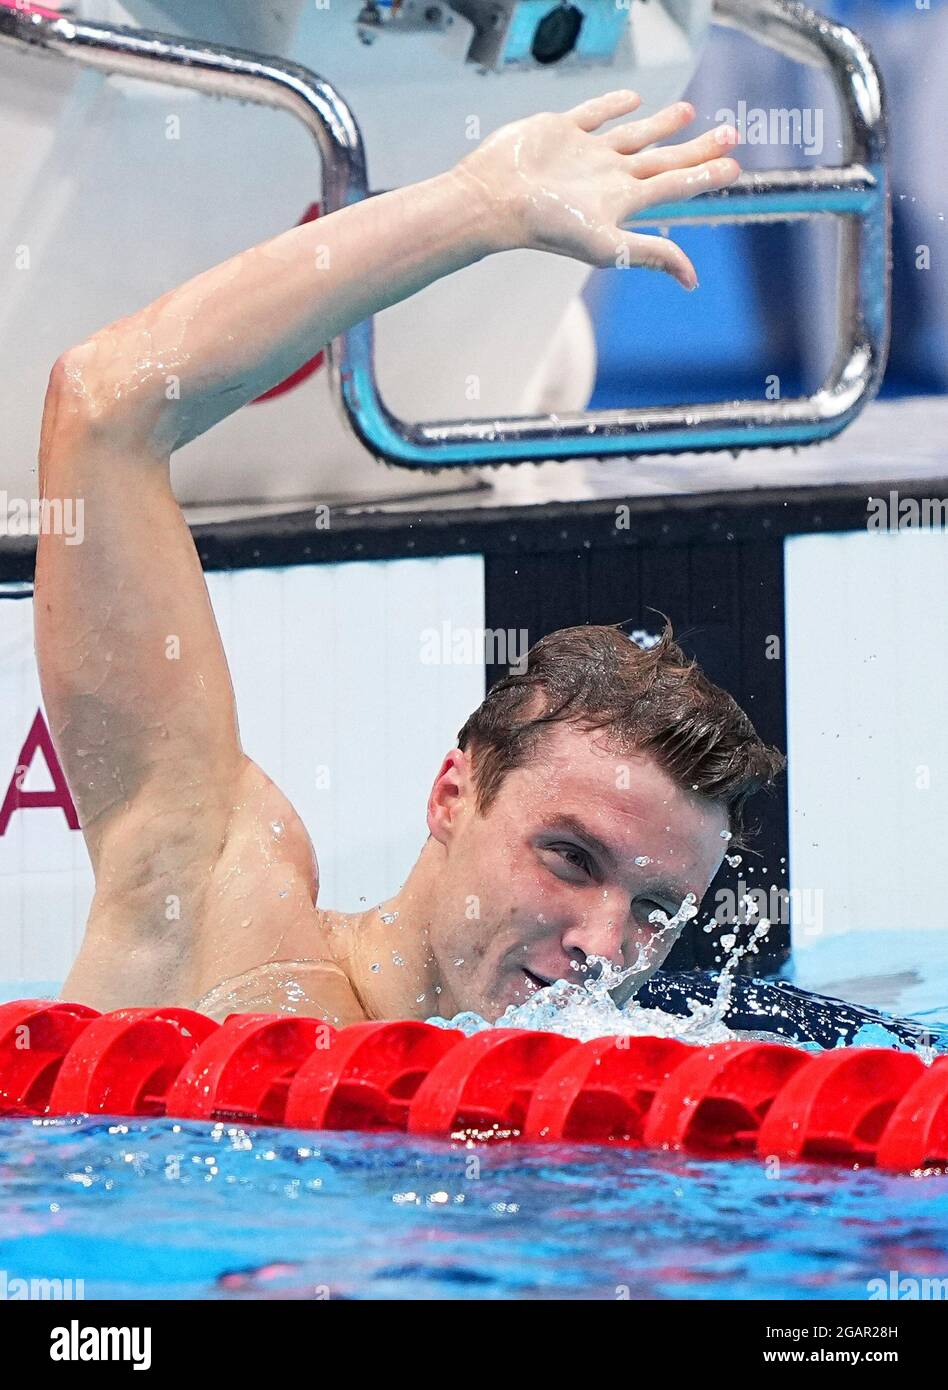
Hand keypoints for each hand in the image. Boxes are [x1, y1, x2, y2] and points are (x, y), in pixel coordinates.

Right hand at [454, 89, 739, 288]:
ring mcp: (586, 154)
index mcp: (622, 201)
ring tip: (688, 111)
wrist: (496, 199)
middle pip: (664, 160)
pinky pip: (594, 115)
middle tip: (731, 132)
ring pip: (634, 135)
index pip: (674, 185)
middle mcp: (608, 177)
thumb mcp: (607, 245)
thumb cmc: (548, 226)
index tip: (735, 167)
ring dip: (662, 125)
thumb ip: (652, 254)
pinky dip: (613, 106)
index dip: (706, 176)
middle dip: (698, 148)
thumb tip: (693, 281)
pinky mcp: (561, 131)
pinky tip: (632, 100)